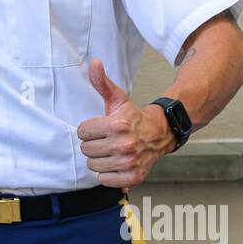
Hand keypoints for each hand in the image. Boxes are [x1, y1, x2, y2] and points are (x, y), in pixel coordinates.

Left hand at [75, 59, 172, 192]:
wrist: (160, 134)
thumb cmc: (134, 118)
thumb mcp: (118, 98)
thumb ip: (102, 82)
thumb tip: (94, 63)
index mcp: (117, 125)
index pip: (82, 132)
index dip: (88, 129)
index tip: (99, 128)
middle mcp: (124, 145)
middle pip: (86, 150)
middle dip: (93, 144)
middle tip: (105, 140)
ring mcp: (129, 163)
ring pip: (93, 166)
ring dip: (99, 160)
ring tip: (110, 151)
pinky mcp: (133, 177)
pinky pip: (104, 180)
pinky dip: (107, 174)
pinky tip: (115, 164)